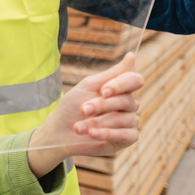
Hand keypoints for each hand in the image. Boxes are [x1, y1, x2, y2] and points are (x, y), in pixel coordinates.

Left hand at [28, 53, 142, 176]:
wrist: (60, 131)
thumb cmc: (72, 106)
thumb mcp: (88, 86)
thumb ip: (111, 74)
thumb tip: (131, 55)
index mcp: (120, 89)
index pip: (135, 80)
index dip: (121, 85)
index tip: (103, 90)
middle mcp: (128, 104)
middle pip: (128, 101)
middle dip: (102, 105)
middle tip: (82, 109)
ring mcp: (129, 122)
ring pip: (125, 119)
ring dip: (98, 122)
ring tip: (78, 126)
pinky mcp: (127, 139)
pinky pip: (126, 135)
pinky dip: (106, 134)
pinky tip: (91, 134)